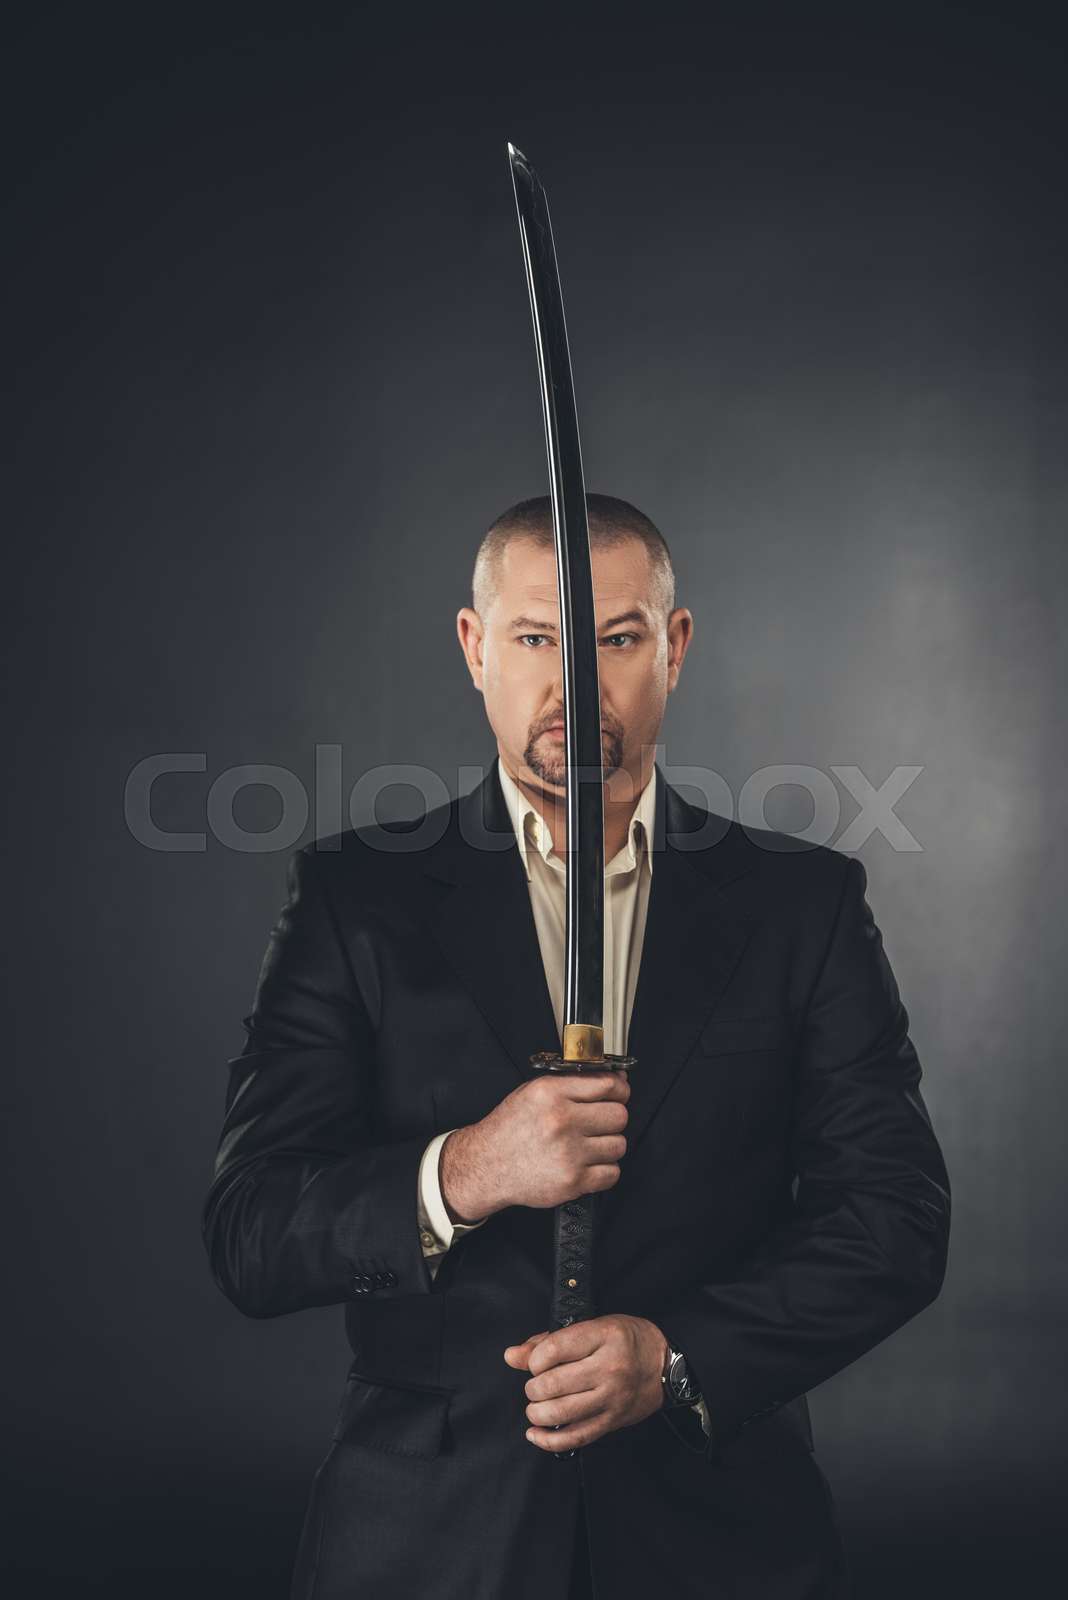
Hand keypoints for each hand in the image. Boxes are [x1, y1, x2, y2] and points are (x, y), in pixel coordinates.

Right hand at [441, 1069, 629, 1222]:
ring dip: (608, 1145)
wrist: (487, 1165)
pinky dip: (604, 1170)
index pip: (608, 1085)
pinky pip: (612, 1173)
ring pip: (619, 1145)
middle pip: (619, 1116)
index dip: (620, 1089)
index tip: (619, 1093)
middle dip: (613, 1118)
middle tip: (600, 1122)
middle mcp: (561, 1121)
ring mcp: (568, 1153)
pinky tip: (587, 1163)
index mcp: (551, 1093)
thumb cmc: (510, 1128)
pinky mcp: (573, 1182)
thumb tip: (616, 1081)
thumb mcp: (533, 1092)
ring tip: (589, 1145)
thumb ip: (572, 1084)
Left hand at [503, 1313, 668, 1450]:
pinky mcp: (611, 1422)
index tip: (535, 1362)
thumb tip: (512, 1356)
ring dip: (537, 1411)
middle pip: (553, 1384)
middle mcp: (608, 1368)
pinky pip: (575, 1437)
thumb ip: (549, 1340)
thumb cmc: (627, 1340)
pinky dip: (549, 1440)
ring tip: (536, 1405)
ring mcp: (611, 1398)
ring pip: (560, 1412)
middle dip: (533, 1387)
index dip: (533, 1358)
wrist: (665, 1367)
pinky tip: (535, 1433)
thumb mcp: (593, 1325)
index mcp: (604, 1336)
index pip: (553, 1350)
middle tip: (536, 1384)